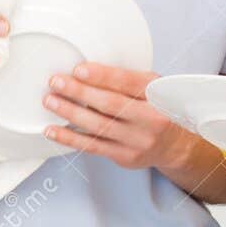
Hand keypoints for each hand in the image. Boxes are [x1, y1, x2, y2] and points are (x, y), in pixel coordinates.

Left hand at [42, 63, 195, 171]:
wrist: (175, 145)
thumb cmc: (159, 109)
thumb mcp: (154, 87)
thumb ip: (129, 80)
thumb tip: (88, 70)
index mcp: (158, 95)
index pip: (129, 83)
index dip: (103, 76)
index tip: (79, 69)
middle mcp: (151, 119)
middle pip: (111, 105)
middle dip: (80, 92)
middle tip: (57, 82)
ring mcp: (138, 141)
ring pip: (99, 126)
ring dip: (70, 113)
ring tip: (51, 101)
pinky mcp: (125, 157)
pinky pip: (93, 146)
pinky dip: (70, 138)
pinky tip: (53, 130)